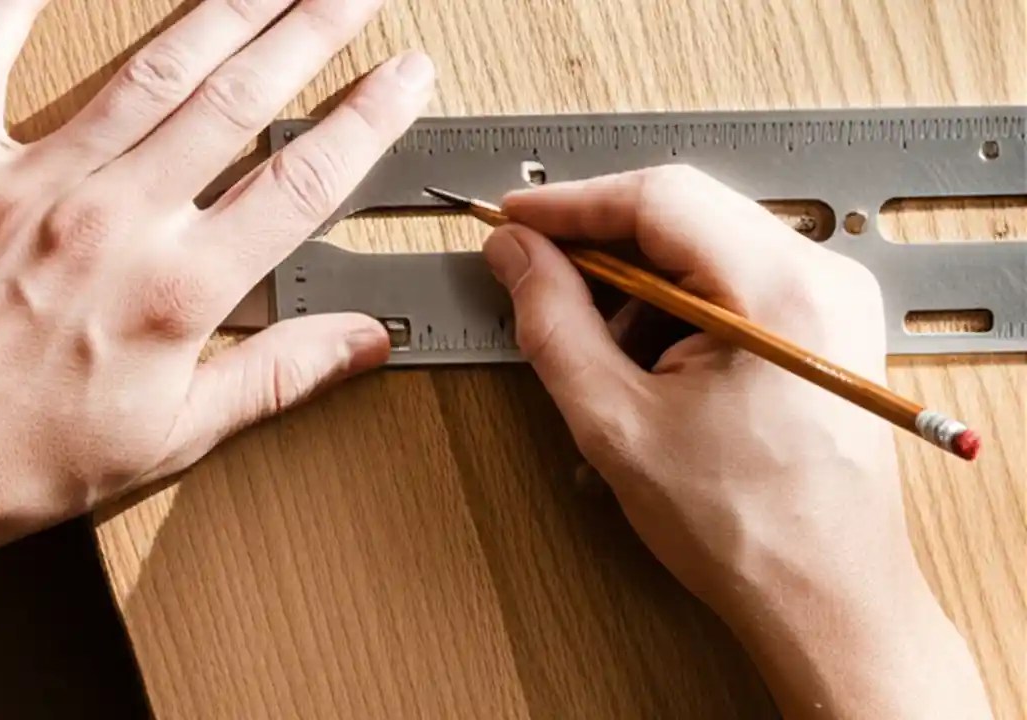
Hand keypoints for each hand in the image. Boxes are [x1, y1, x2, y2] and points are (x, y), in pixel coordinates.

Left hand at [0, 0, 432, 599]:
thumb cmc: (14, 467)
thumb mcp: (169, 438)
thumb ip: (276, 377)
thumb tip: (359, 344)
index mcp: (174, 291)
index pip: (301, 180)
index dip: (368, 119)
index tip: (405, 76)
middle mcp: (111, 221)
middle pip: (238, 99)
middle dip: (311, 28)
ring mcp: (30, 185)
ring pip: (147, 72)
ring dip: (221, 10)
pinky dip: (8, 10)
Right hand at [484, 166, 990, 717]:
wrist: (825, 596)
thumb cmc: (745, 529)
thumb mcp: (617, 423)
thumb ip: (554, 322)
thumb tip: (516, 254)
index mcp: (780, 291)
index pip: (659, 197)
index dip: (573, 202)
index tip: (515, 217)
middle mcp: (822, 276)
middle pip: (684, 213)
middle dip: (602, 246)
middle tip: (539, 278)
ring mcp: (832, 297)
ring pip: (704, 247)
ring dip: (638, 287)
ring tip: (606, 358)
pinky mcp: (827, 322)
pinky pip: (733, 281)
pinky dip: (676, 310)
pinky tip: (651, 369)